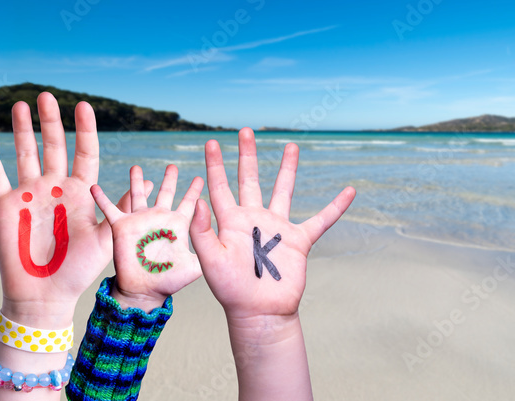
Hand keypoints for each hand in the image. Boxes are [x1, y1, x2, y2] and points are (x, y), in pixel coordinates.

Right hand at [0, 92, 112, 327]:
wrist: (43, 296)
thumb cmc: (78, 272)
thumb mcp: (106, 240)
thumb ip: (121, 210)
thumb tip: (145, 183)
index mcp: (80, 193)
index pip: (84, 152)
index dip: (83, 129)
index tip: (82, 105)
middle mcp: (54, 188)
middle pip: (52, 145)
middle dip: (49, 120)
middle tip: (45, 96)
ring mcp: (28, 194)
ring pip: (23, 152)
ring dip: (21, 129)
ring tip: (18, 105)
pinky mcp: (4, 204)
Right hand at [91, 165, 204, 311]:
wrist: (144, 289)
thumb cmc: (170, 281)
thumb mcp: (195, 265)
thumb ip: (204, 248)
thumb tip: (213, 228)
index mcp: (177, 225)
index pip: (188, 203)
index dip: (193, 190)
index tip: (200, 177)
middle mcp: (159, 219)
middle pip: (165, 193)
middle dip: (168, 179)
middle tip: (172, 165)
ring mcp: (140, 221)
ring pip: (138, 194)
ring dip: (136, 181)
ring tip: (136, 167)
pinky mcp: (122, 227)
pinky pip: (110, 209)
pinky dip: (101, 198)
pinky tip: (94, 186)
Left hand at [189, 128, 355, 319]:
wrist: (259, 312)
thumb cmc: (230, 290)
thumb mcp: (210, 260)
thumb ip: (201, 230)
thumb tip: (199, 201)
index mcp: (229, 222)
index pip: (220, 187)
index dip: (215, 165)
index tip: (211, 142)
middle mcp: (252, 219)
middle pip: (249, 179)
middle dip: (247, 155)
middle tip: (245, 130)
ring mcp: (276, 228)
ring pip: (283, 190)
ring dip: (286, 168)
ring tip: (290, 145)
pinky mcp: (298, 241)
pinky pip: (321, 220)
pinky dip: (336, 206)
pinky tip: (349, 191)